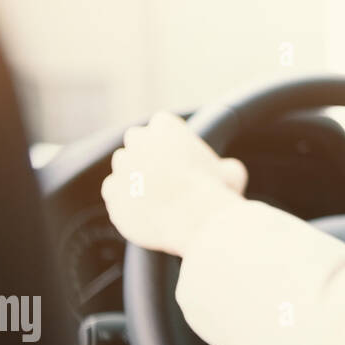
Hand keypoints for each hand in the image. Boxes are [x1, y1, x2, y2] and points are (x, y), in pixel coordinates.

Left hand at [100, 110, 248, 256]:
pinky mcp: (112, 193)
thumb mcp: (232, 172)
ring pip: (123, 168)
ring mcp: (122, 167)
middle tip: (163, 173)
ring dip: (133, 177)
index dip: (170, 139)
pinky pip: (114, 193)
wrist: (198, 220)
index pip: (161, 124)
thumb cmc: (217, 192)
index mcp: (165, 126)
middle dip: (146, 154)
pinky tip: (144, 209)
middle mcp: (138, 140)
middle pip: (136, 141)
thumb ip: (223, 165)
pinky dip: (125, 200)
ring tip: (155, 196)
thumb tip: (226, 170)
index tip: (178, 154)